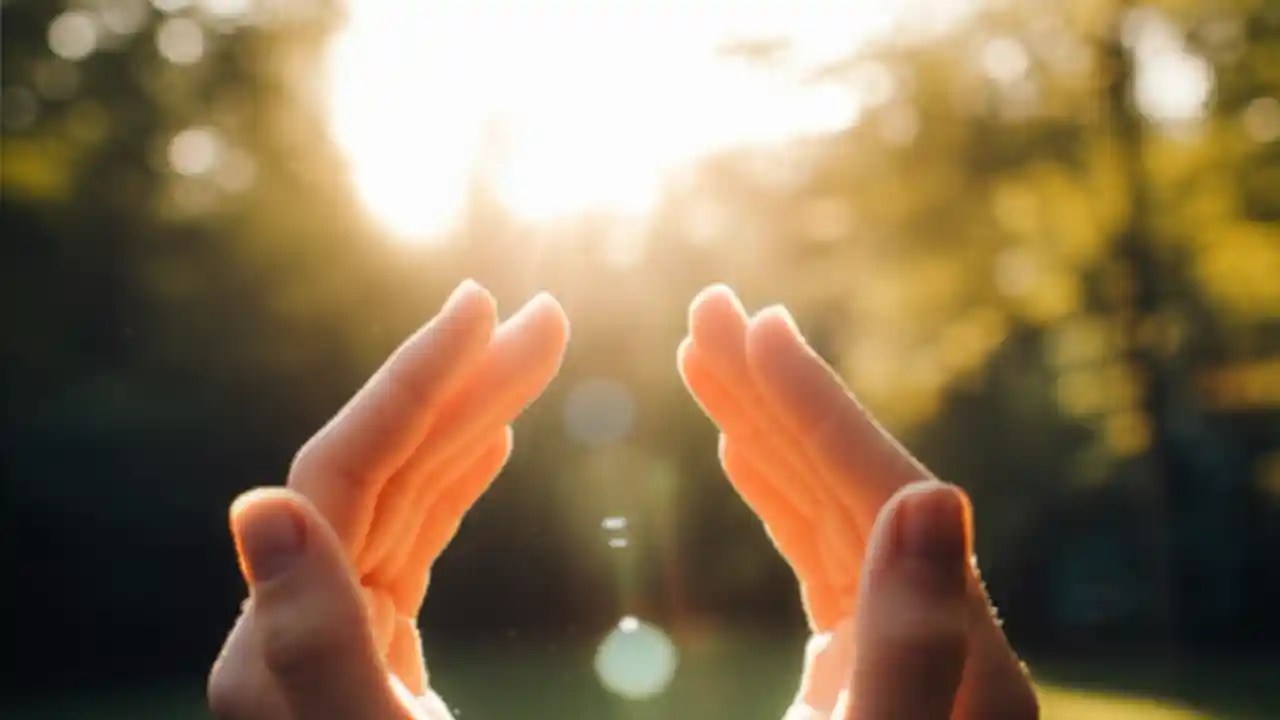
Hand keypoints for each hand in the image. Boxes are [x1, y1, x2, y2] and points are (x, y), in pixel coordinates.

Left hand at [209, 281, 568, 717]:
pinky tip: (490, 441)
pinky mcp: (378, 651)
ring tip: (534, 357)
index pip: (345, 475)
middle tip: (546, 319)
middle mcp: (296, 622)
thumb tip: (261, 505)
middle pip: (384, 472)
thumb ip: (309, 640)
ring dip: (473, 420)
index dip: (414, 384)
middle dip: (466, 386)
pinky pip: (414, 541)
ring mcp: (337, 634)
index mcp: (276, 642)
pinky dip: (456, 483)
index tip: (480, 309)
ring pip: (406, 499)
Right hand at [678, 284, 1036, 718]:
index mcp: (968, 659)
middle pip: (854, 485)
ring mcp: (903, 647)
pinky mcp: (862, 665)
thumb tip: (933, 499)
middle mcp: (946, 637)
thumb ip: (915, 647)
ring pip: (828, 509)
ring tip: (699, 357)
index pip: (887, 497)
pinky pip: (817, 554)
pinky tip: (738, 450)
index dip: (818, 407)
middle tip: (706, 310)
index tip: (757, 325)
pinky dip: (773, 494)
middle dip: (774, 393)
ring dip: (760, 429)